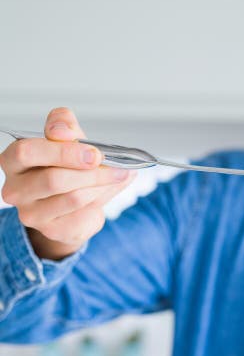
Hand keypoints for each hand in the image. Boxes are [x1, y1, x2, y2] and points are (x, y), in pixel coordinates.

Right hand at [0, 107, 135, 259]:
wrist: (71, 203)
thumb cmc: (64, 166)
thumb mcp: (66, 139)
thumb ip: (63, 126)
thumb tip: (64, 131)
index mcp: (14, 161)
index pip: (27, 152)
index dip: (64, 152)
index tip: (94, 153)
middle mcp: (15, 189)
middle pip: (53, 180)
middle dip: (91, 173)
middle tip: (115, 167)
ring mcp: (31, 213)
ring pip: (73, 197)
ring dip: (102, 185)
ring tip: (118, 175)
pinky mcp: (52, 229)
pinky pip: (83, 213)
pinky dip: (102, 198)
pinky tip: (107, 190)